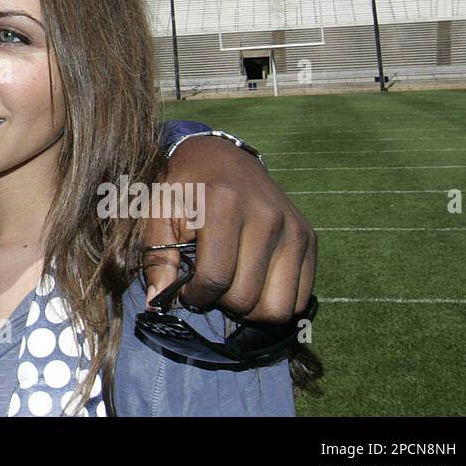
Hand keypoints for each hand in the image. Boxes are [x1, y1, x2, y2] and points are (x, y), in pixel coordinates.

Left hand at [142, 135, 315, 322]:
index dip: (195, 295)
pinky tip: (253, 281)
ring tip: (231, 285)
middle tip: (208, 283)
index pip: (215, 278)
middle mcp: (267, 216)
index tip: (185, 288)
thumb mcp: (158, 212)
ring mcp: (293, 228)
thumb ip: (157, 257)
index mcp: (225, 204)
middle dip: (220, 302)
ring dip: (250, 308)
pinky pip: (300, 299)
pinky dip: (274, 301)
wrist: (220, 157)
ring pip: (278, 307)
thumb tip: (158, 303)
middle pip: (246, 298)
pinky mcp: (308, 238)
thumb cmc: (183, 186)